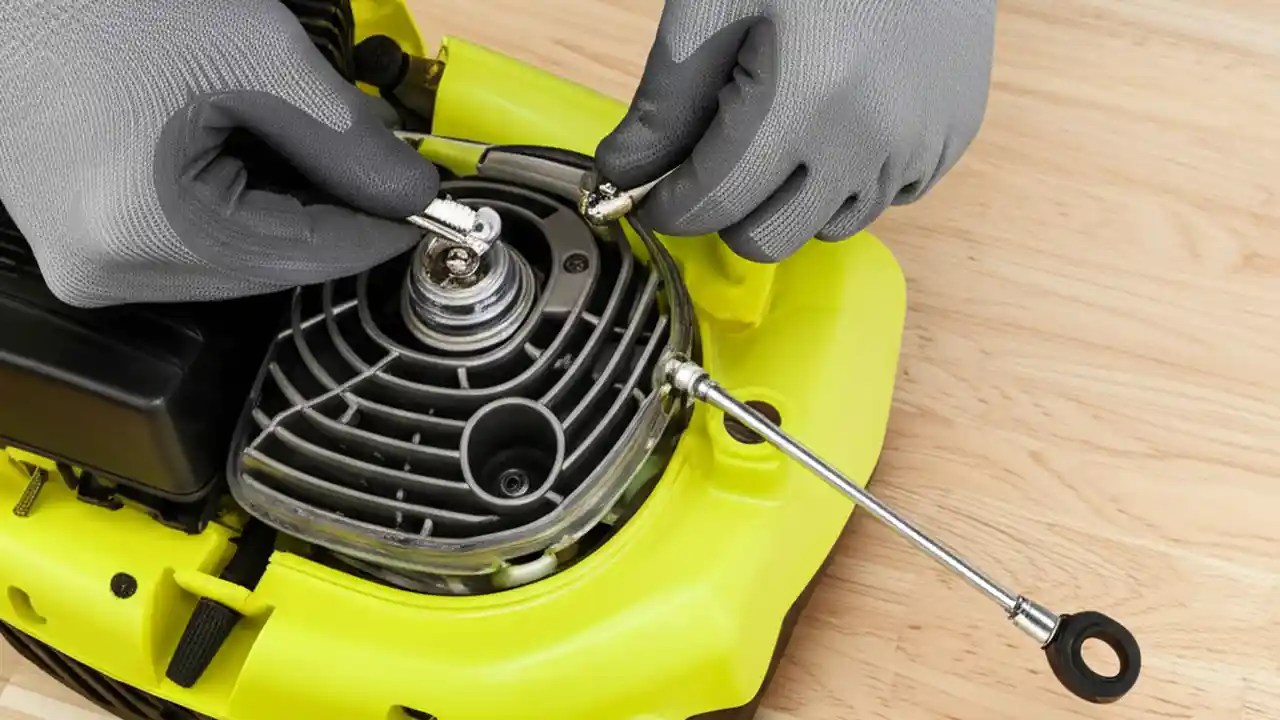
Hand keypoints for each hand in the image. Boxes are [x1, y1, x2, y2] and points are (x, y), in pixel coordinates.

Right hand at [0, 0, 437, 307]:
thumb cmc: (102, 0)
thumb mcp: (253, 55)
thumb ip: (345, 140)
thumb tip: (409, 191)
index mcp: (143, 231)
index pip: (309, 257)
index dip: (380, 229)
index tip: (428, 207)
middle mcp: (104, 268)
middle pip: (272, 266)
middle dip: (334, 216)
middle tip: (378, 168)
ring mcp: (83, 260)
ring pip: (234, 259)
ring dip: (287, 211)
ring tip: (304, 143)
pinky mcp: (75, 238)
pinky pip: (186, 242)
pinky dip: (236, 205)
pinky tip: (251, 154)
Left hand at [597, 0, 995, 261]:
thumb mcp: (716, 4)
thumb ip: (666, 102)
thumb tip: (622, 174)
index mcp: (803, 101)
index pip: (712, 206)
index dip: (666, 206)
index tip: (649, 194)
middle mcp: (869, 140)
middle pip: (767, 239)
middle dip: (727, 210)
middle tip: (716, 158)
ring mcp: (920, 144)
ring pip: (827, 226)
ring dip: (791, 198)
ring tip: (786, 126)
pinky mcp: (953, 138)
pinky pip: (885, 197)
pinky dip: (849, 178)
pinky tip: (841, 117)